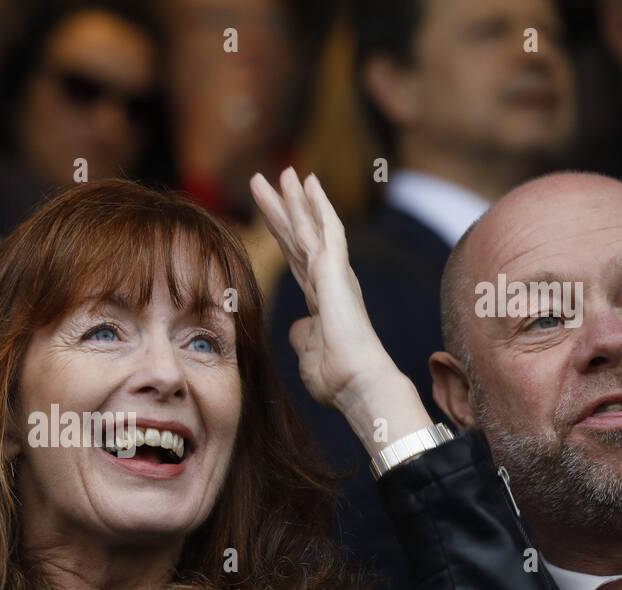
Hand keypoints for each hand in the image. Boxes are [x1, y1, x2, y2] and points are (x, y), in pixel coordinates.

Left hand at [249, 168, 430, 450]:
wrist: (358, 385)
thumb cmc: (336, 379)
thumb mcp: (308, 354)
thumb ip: (302, 336)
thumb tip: (296, 326)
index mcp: (320, 298)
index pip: (295, 258)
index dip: (282, 234)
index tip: (271, 213)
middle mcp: (328, 280)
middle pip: (297, 236)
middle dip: (281, 208)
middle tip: (264, 180)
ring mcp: (334, 274)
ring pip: (310, 226)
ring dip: (295, 198)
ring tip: (284, 171)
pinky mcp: (337, 272)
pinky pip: (327, 230)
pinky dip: (318, 205)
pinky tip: (310, 183)